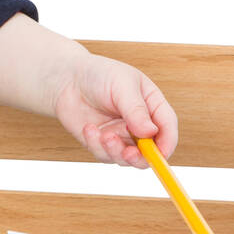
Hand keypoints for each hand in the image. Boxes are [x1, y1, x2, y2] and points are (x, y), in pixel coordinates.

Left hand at [49, 52, 178, 167]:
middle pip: (151, 152)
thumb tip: (150, 133)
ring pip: (127, 158)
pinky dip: (96, 145)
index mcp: (153, 106)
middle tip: (128, 153)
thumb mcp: (121, 86)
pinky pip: (104, 155)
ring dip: (115, 150)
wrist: (66, 79)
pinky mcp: (102, 144)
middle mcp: (140, 124)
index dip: (167, 144)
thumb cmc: (99, 75)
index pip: (167, 129)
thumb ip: (136, 110)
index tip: (160, 153)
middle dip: (141, 157)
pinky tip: (88, 128)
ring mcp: (122, 136)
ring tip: (102, 134)